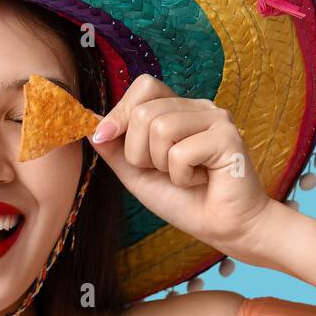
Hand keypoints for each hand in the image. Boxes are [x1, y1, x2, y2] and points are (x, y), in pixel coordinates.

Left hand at [89, 73, 275, 256]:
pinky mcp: (228, 137)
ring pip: (161, 129)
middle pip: (145, 112)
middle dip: (139, 153)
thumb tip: (87, 123)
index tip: (106, 138)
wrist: (222, 228)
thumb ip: (114, 148)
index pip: (144, 86)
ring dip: (161, 165)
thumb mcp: (136, 173)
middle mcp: (199, 107)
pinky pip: (181, 153)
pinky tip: (201, 180)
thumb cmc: (184, 200)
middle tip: (163, 171)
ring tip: (184, 176)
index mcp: (179, 109)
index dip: (120, 113)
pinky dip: (182, 177)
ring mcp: (216, 119)